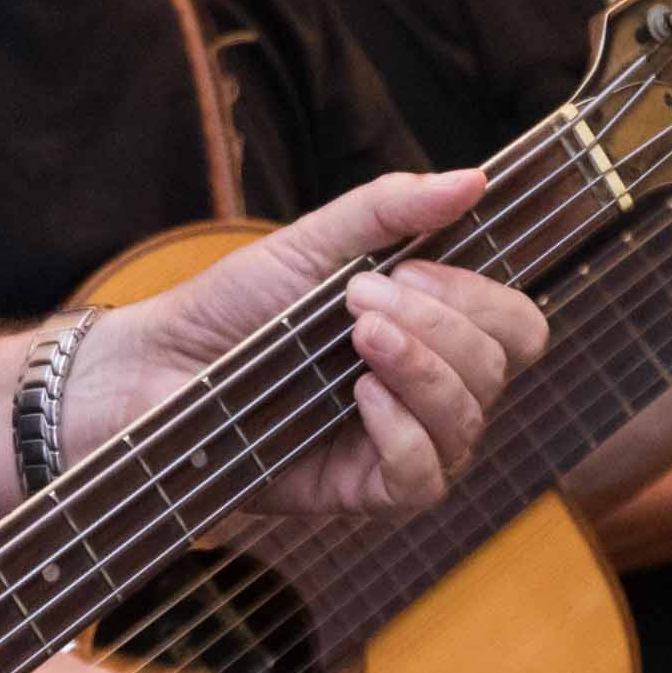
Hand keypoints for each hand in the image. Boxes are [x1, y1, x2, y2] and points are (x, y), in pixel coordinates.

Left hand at [76, 169, 548, 517]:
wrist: (157, 366)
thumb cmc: (235, 307)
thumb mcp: (310, 243)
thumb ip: (389, 210)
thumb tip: (474, 179)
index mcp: (432, 332)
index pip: (515, 327)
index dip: (481, 299)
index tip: (407, 270)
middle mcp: (429, 391)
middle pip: (498, 369)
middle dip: (440, 325)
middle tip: (358, 300)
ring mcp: (399, 444)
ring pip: (469, 423)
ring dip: (423, 369)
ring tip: (356, 337)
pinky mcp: (362, 493)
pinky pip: (424, 480)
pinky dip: (403, 433)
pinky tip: (361, 397)